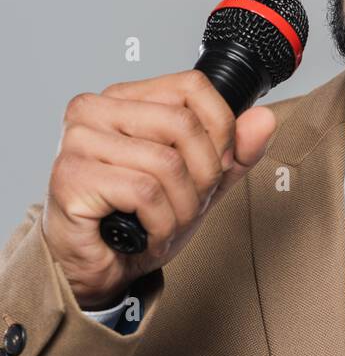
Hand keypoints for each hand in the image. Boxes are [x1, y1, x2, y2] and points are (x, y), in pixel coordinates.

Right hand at [41, 70, 276, 309]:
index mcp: (123, 99)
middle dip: (203, 176)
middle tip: (189, 204)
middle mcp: (94, 111)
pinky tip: (147, 235)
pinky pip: (145, 193)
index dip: (220, 129)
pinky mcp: (71, 177)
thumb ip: (234, 152)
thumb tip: (262, 119)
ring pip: (168, 163)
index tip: (216, 166)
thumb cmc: (136, 221)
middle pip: (184, 124)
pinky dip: (160, 224)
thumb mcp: (199, 183)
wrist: (95, 269)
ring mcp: (78, 142)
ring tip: (167, 223)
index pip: (192, 86)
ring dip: (182, 207)